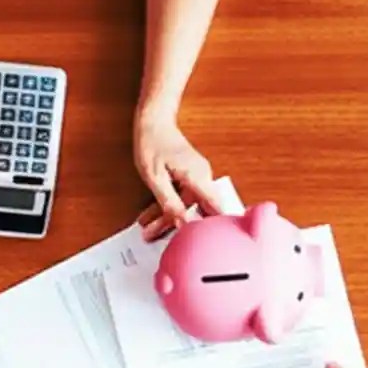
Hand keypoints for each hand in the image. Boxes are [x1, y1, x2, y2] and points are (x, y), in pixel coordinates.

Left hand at [134, 113, 223, 240]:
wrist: (154, 122)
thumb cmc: (152, 144)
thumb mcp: (154, 177)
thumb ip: (169, 202)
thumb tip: (181, 223)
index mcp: (198, 177)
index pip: (215, 208)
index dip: (218, 228)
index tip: (215, 245)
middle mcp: (203, 177)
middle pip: (199, 210)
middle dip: (181, 227)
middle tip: (163, 241)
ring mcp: (198, 177)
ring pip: (188, 205)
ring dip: (170, 218)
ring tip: (149, 230)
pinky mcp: (191, 178)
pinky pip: (184, 197)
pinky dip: (169, 207)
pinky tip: (153, 216)